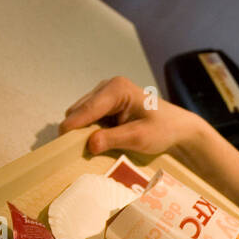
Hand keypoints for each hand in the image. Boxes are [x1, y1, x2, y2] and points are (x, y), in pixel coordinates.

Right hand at [60, 75, 206, 156]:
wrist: (178, 127)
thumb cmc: (163, 130)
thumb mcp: (140, 138)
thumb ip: (113, 139)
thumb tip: (89, 144)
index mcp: (117, 89)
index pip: (87, 109)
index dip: (72, 127)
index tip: (60, 143)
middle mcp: (107, 86)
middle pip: (78, 110)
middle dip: (77, 130)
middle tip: (81, 152)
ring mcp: (105, 94)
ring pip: (80, 114)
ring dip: (84, 131)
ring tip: (95, 147)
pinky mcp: (105, 104)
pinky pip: (88, 118)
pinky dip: (90, 130)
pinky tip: (101, 140)